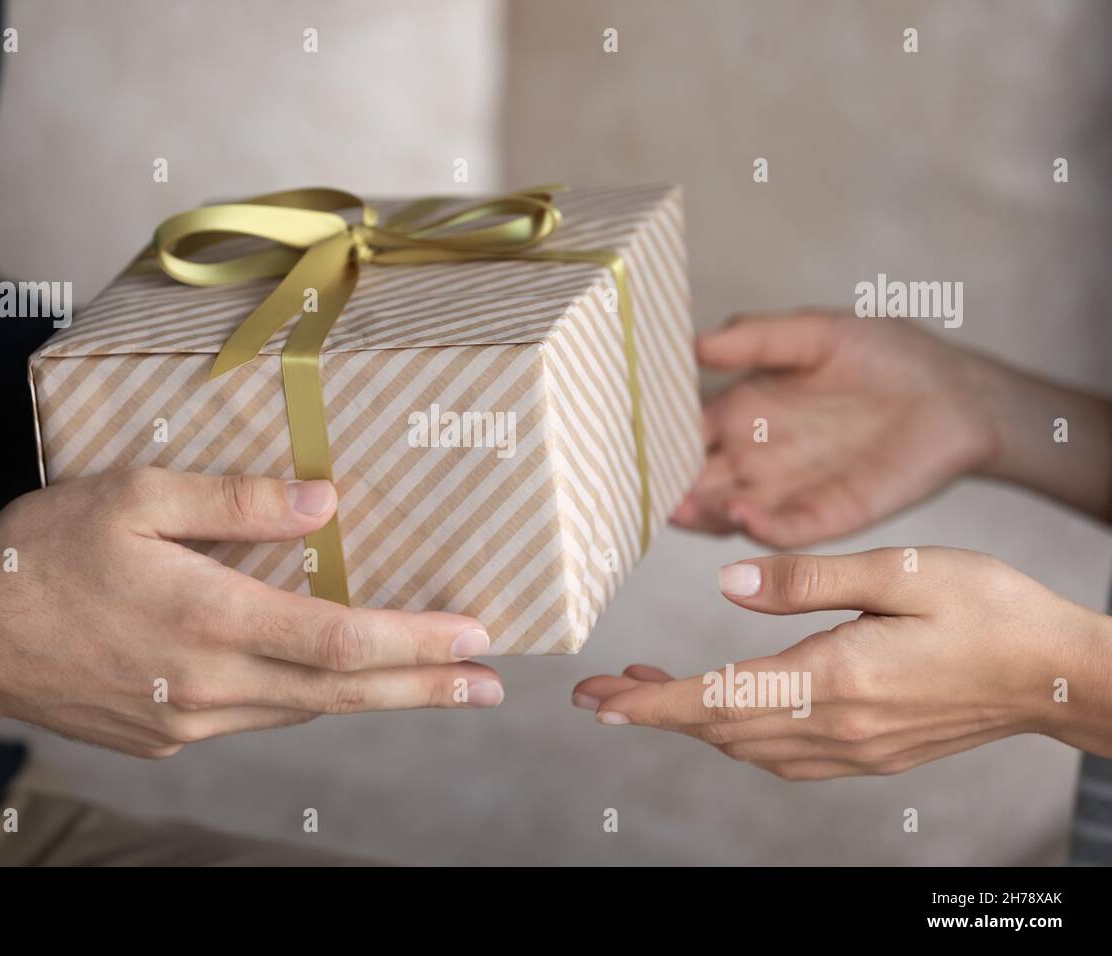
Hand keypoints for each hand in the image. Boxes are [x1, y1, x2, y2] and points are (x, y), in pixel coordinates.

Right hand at [0, 468, 501, 758]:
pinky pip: (260, 717)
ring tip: (432, 683)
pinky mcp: (169, 736)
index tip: (476, 641)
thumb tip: (328, 506)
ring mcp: (190, 721)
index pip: (342, 640)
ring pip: (305, 710)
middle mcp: (211, 684)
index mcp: (210, 619)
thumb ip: (239, 503)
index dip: (417, 644)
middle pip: (343, 692)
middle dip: (425, 688)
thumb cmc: (42, 554)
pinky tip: (332, 679)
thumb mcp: (136, 496)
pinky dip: (310, 698)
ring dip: (375, 696)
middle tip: (491, 688)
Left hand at [572, 548, 1111, 777]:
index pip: (718, 699)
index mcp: (837, 678)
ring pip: (747, 748)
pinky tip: (725, 710)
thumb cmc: (990, 608)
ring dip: (692, 722)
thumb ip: (808, 579)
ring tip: (647, 690)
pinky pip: (784, 758)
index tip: (597, 701)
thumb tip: (728, 585)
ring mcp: (857, 750)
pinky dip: (737, 736)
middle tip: (600, 693)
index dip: (650, 702)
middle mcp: (839, 727)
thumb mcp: (900, 570)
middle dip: (653, 712)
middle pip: (721, 729)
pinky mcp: (872, 755)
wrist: (1060, 673)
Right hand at [672, 310, 1002, 547]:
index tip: (625, 442)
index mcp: (743, 411)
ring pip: (726, 513)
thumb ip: (756, 337)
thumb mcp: (817, 333)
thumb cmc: (891, 355)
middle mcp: (756, 456)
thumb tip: (691, 343)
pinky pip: (783, 530)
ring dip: (702, 515)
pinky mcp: (827, 517)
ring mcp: (787, 490)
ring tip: (680, 506)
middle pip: (694, 481)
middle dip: (666, 488)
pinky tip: (742, 512)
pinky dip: (759, 528)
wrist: (961, 396)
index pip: (683, 435)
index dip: (654, 441)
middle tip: (640, 488)